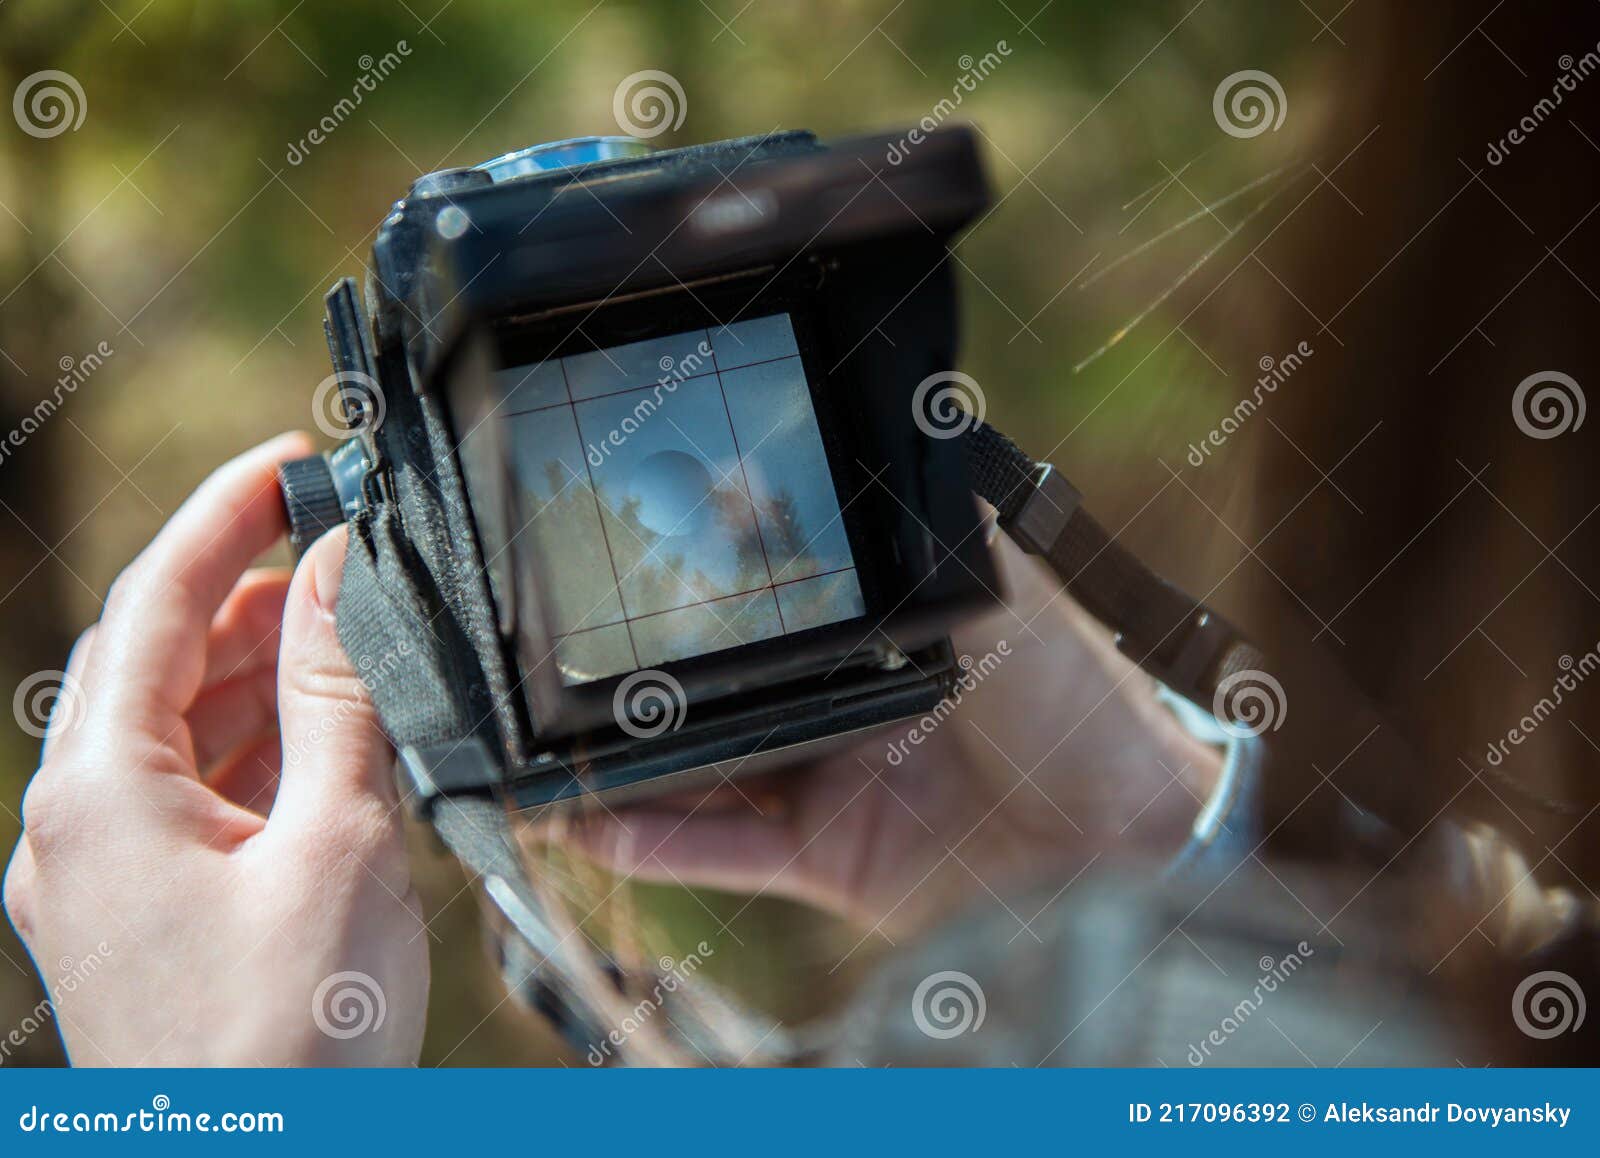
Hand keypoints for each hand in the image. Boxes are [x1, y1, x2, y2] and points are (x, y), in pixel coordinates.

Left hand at [2, 434, 426, 1065]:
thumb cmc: (293, 1044)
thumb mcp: (340, 842)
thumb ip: (340, 694)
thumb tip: (342, 572)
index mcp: (99, 795)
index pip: (158, 602)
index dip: (227, 515)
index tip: (293, 462)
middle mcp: (72, 827)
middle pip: (155, 659)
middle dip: (251, 595)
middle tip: (344, 557)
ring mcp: (94, 879)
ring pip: (170, 727)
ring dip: (257, 673)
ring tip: (349, 645)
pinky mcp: (132, 916)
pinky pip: (183, 795)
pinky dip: (252, 749)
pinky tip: (324, 743)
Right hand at [550, 532, 1222, 936]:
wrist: (1117, 838)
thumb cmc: (1072, 699)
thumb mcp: (995, 583)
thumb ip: (924, 521)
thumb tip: (873, 426)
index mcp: (879, 639)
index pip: (768, 609)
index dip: (701, 589)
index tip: (629, 554)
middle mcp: (843, 711)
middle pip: (720, 692)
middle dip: (641, 681)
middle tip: (559, 649)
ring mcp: (829, 788)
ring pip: (702, 774)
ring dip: (621, 764)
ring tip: (538, 740)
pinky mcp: (826, 864)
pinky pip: (719, 852)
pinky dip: (647, 839)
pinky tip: (575, 817)